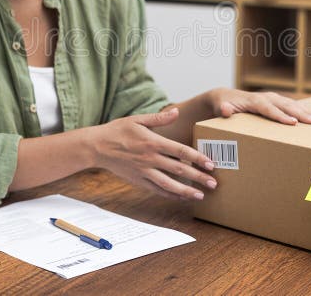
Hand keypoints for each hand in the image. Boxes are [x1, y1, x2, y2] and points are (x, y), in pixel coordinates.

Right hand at [93, 108, 216, 200]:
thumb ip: (159, 118)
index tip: (210, 163)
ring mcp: (144, 171)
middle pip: (179, 170)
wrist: (97, 147)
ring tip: (201, 195)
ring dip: (187, 191)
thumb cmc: (118, 130)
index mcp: (153, 142)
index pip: (180, 151)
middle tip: (214, 183)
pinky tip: (182, 198)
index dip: (197, 157)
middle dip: (198, 177)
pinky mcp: (139, 180)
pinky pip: (157, 190)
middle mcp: (150, 158)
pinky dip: (171, 195)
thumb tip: (177, 112)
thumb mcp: (137, 119)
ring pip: (169, 184)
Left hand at [209, 88, 310, 125]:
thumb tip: (226, 109)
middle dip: (300, 113)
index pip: (268, 108)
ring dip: (306, 110)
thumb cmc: (223, 105)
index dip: (280, 115)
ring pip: (291, 104)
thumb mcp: (220, 107)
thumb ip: (224, 109)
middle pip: (284, 105)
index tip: (293, 122)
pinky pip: (292, 105)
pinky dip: (305, 108)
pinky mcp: (276, 102)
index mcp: (253, 100)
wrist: (224, 97)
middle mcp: (265, 97)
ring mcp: (272, 98)